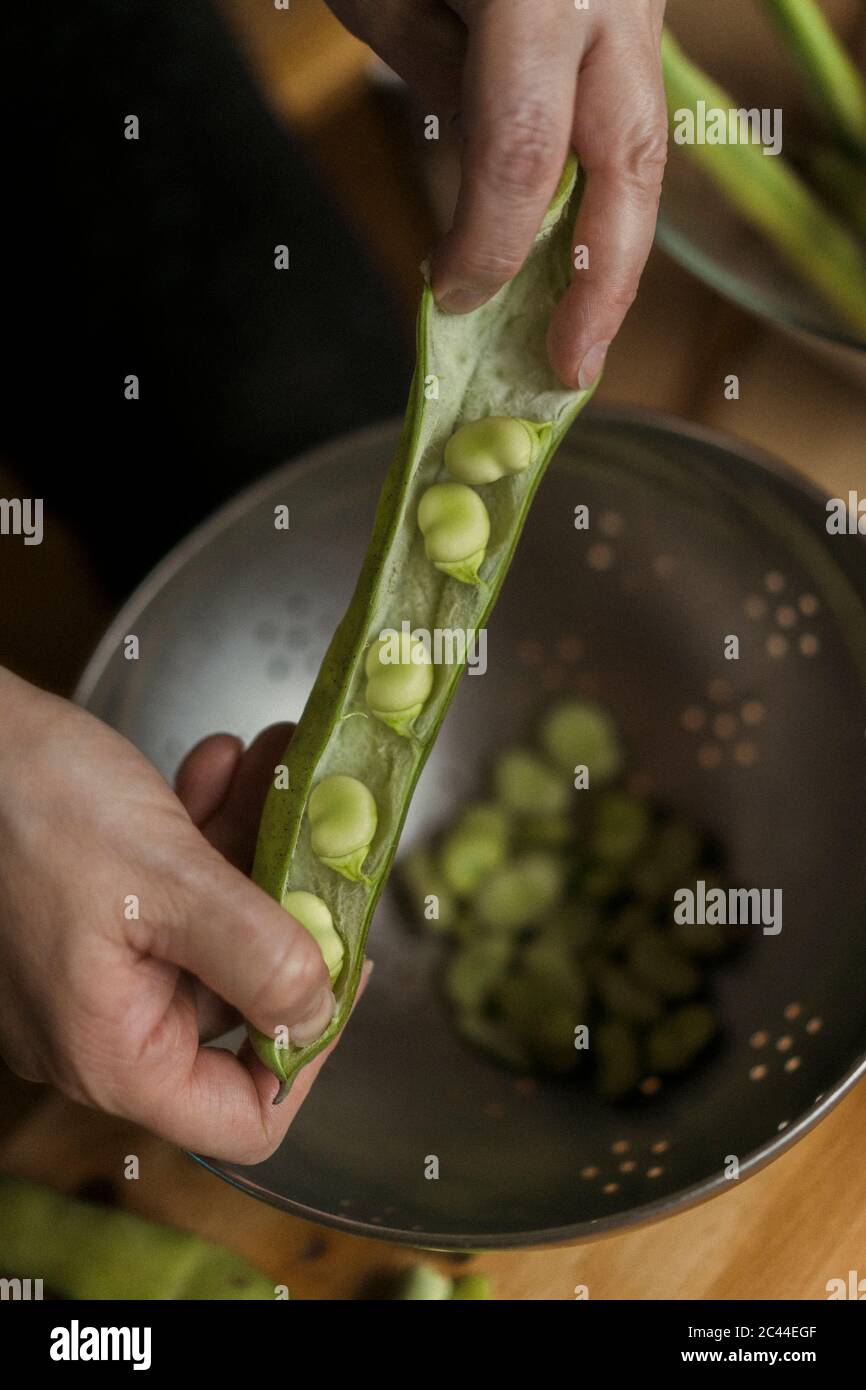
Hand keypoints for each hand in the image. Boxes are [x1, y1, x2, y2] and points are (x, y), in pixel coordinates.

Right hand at [0, 669, 360, 1162]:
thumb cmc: (28, 809)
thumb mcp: (163, 881)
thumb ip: (257, 954)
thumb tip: (323, 1008)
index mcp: (115, 1052)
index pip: (242, 1114)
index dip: (311, 1049)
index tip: (345, 958)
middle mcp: (108, 1021)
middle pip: (241, 999)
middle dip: (292, 905)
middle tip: (326, 831)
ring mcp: (99, 963)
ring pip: (215, 926)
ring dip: (255, 845)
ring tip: (281, 767)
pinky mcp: (94, 907)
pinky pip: (174, 886)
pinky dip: (206, 828)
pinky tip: (220, 764)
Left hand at [326, 0, 667, 386]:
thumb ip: (433, 81)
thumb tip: (480, 198)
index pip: (521, 155)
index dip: (489, 245)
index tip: (451, 296)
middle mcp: (609, 1)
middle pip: (627, 167)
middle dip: (602, 283)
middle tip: (572, 368)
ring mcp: (641, 1)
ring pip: (645, 148)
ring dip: (615, 252)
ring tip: (583, 332)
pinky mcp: (642, 8)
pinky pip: (630, 117)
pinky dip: (607, 195)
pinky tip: (578, 253)